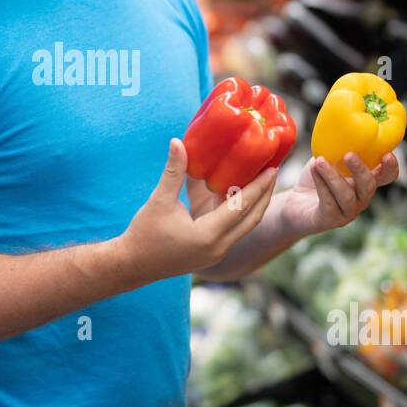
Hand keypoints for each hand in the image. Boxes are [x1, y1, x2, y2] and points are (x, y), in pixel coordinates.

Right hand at [118, 138, 276, 281]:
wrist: (132, 265)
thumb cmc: (144, 233)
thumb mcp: (159, 200)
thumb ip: (173, 171)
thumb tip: (178, 141)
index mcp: (208, 235)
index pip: (242, 207)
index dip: (259, 186)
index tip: (273, 168)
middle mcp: (218, 248)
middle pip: (252, 218)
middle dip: (265, 194)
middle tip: (274, 170)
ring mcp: (217, 254)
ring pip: (245, 227)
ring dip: (255, 204)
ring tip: (262, 181)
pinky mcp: (212, 254)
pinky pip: (234, 231)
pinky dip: (241, 213)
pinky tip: (239, 195)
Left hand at [281, 151, 398, 236]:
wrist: (294, 203)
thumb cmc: (316, 177)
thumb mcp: (328, 156)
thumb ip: (339, 144)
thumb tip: (341, 117)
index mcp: (365, 181)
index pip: (387, 177)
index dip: (391, 167)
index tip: (387, 154)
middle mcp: (361, 198)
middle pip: (369, 186)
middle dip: (361, 169)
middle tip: (349, 154)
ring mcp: (347, 212)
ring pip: (347, 196)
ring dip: (333, 176)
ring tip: (319, 160)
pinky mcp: (329, 220)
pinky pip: (329, 203)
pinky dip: (321, 184)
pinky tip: (314, 170)